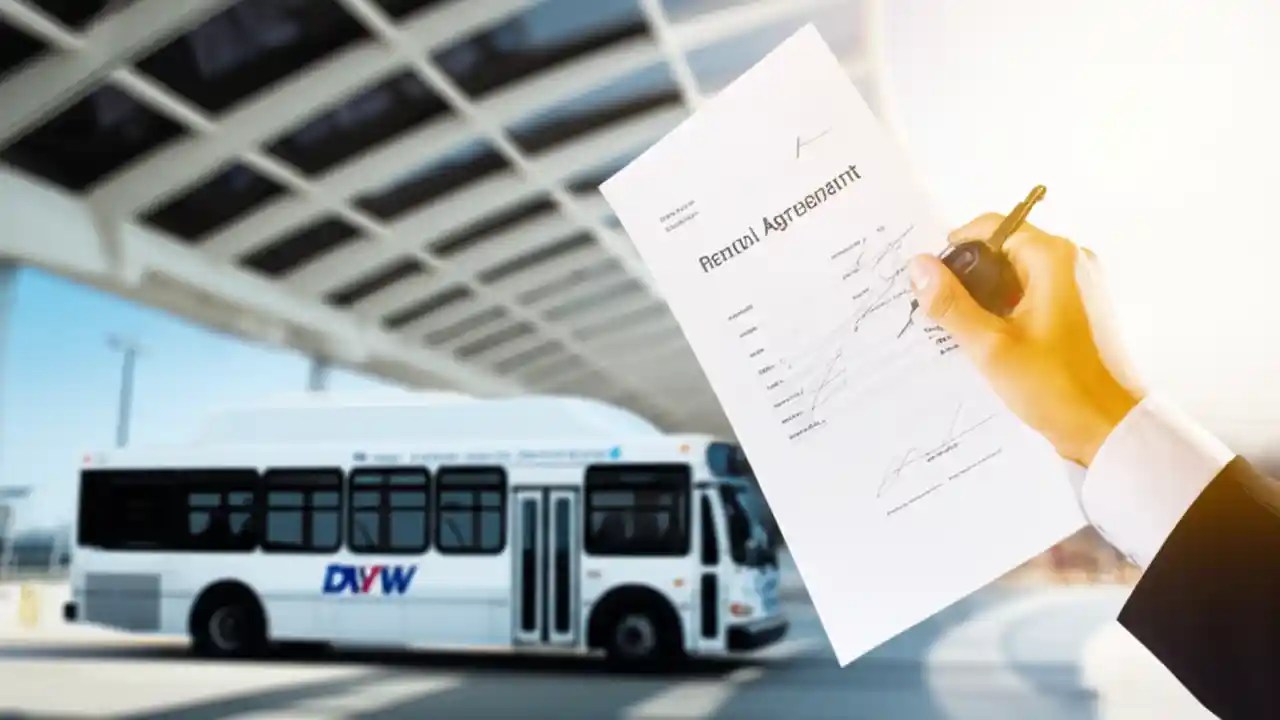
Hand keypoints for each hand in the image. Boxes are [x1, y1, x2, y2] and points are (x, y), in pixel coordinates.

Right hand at [908, 214, 1142, 465]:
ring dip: (989, 296)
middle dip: (971, 277)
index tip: (935, 283)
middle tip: (947, 314)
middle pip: (1004, 248)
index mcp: (1053, 257)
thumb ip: (950, 303)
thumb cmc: (1054, 385)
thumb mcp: (990, 346)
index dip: (957, 249)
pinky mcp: (1082, 306)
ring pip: (1018, 273)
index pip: (992, 226)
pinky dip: (1009, 308)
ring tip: (968, 332)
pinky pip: (1034, 292)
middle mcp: (1072, 260)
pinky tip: (995, 341)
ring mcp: (1081, 283)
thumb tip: (918, 266)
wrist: (1109, 427)